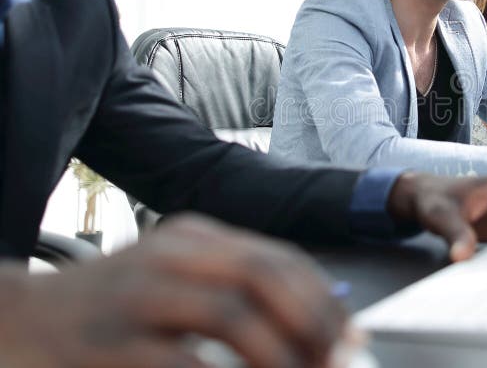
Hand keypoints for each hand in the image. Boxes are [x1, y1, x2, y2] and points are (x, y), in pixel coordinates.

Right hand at [0, 215, 347, 367]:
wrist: (21, 319)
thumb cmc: (115, 305)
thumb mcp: (175, 278)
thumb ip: (235, 289)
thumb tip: (314, 326)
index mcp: (193, 236)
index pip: (279, 257)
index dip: (323, 299)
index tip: (350, 336)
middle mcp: (169, 254)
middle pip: (263, 276)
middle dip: (312, 323)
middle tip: (334, 361)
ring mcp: (137, 295)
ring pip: (232, 315)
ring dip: (280, 355)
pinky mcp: (110, 344)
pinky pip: (185, 364)